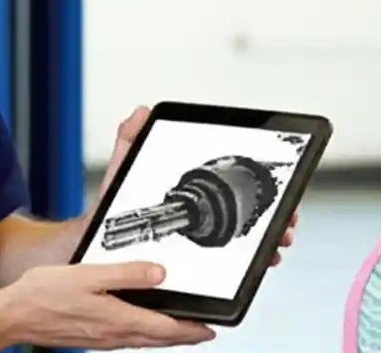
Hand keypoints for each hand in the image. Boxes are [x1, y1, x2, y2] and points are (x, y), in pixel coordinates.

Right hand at [0, 261, 215, 349]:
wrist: (14, 315)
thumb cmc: (45, 295)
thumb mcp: (90, 274)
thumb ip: (127, 273)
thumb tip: (159, 274)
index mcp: (117, 319)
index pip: (165, 329)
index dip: (191, 330)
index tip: (211, 328)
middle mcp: (113, 334)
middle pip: (158, 339)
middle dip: (185, 337)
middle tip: (204, 333)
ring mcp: (102, 339)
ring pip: (144, 341)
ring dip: (165, 337)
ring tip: (180, 331)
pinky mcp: (91, 338)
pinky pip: (127, 339)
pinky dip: (144, 335)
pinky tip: (141, 328)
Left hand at [96, 105, 298, 267]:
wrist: (95, 252)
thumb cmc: (109, 213)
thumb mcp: (122, 173)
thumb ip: (130, 141)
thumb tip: (141, 112)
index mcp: (191, 193)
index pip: (235, 187)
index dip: (262, 187)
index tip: (278, 190)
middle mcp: (202, 217)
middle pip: (253, 213)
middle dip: (277, 214)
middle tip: (285, 219)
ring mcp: (203, 243)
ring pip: (251, 241)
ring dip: (272, 239)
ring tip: (277, 241)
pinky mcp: (200, 269)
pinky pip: (236, 266)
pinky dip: (257, 261)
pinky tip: (265, 261)